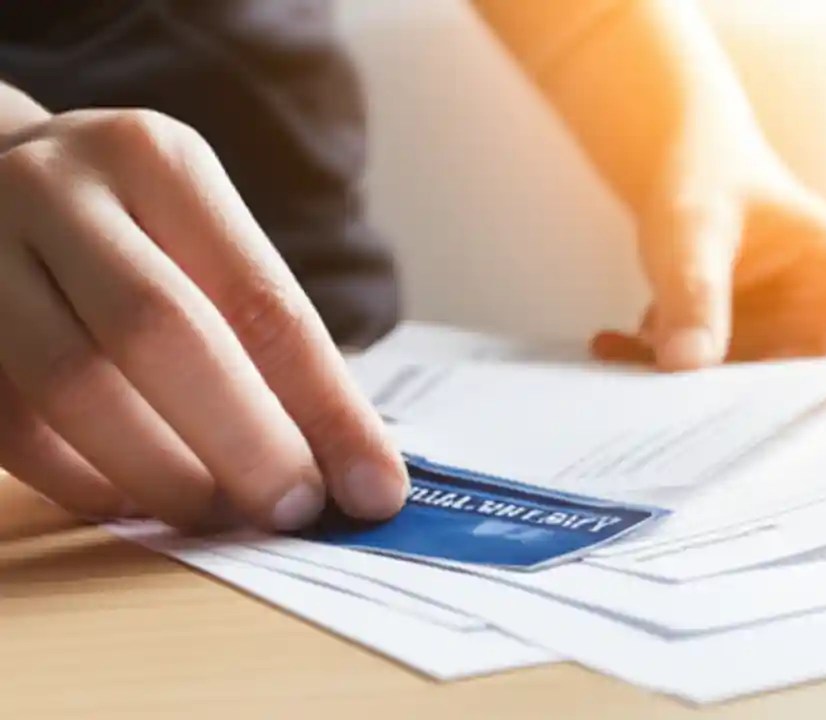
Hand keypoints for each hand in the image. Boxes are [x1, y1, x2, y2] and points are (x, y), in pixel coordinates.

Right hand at [0, 109, 405, 528]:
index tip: (374, 488)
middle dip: (245, 441)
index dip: (326, 406)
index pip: (261, 299)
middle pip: (163, 332)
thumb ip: (260, 333)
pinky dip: (87, 483)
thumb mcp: (196, 236)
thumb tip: (347, 466)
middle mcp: (57, 191)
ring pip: (74, 387)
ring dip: (165, 475)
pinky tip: (137, 503)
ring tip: (220, 516)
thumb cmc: (126, 229)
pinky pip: (16, 428)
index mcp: (155, 160)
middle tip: (294, 511)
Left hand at [592, 139, 825, 389]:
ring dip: (703, 395)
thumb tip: (688, 365)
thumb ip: (694, 290)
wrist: (679, 173)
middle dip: (776, 405)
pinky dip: (660, 375)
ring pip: (761, 397)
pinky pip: (708, 388)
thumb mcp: (695, 226)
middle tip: (715, 407)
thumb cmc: (708, 183)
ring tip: (643, 357)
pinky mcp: (734, 363)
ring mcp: (778, 346)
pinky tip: (613, 344)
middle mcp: (822, 317)